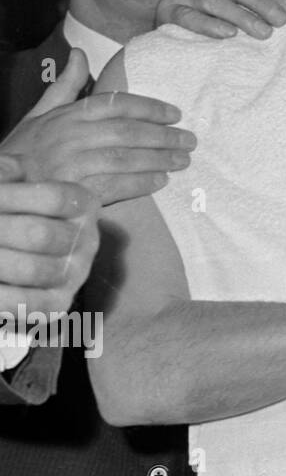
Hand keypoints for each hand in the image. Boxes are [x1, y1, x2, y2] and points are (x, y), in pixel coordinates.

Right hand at [0, 49, 194, 205]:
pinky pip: (115, 186)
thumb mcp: (39, 114)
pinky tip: (161, 181)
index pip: (116, 104)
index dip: (150, 108)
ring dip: (159, 159)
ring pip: (125, 158)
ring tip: (182, 161)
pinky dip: (141, 184)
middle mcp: (71, 137)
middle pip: (127, 132)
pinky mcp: (74, 191)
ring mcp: (71, 165)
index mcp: (67, 115)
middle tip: (189, 140)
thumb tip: (79, 53)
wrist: (2, 189)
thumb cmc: (24, 151)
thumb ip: (65, 86)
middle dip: (163, 136)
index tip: (176, 114)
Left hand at [0, 155, 100, 315]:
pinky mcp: (57, 304)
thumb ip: (7, 171)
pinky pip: (28, 303)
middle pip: (39, 234)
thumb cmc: (11, 214)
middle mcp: (88, 240)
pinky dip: (0, 296)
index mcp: (83, 204)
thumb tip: (3, 175)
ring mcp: (75, 274)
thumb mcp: (14, 185)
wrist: (14, 248)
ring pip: (31, 268)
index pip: (54, 197)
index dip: (12, 196)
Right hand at [155, 0, 285, 39]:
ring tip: (263, 32)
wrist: (167, 28)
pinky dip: (209, 25)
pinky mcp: (166, 11)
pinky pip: (189, 18)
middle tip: (281, 23)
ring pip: (214, 1)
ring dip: (241, 16)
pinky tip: (229, 34)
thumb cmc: (204, 11)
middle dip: (261, 4)